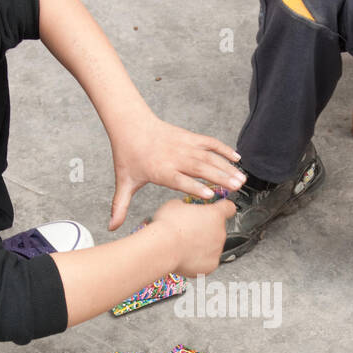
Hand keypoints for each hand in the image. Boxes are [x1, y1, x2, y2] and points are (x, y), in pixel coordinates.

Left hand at [108, 112, 243, 230]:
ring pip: (209, 156)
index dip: (195, 187)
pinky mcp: (189, 137)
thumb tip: (110, 228)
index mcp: (160, 170)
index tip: (209, 196)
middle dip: (220, 178)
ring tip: (242, 179)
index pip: (180, 179)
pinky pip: (210, 142)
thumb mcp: (124, 182)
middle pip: (200, 168)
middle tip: (237, 188)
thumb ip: (120, 206)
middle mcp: (175, 157)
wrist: (130, 124)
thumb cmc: (128, 155)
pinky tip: (237, 158)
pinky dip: (224, 149)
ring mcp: (184, 145)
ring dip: (227, 167)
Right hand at [149, 197, 235, 277]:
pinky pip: (207, 261)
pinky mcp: (211, 265)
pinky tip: (186, 255)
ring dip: (202, 244)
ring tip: (185, 244)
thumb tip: (184, 209)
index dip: (223, 208)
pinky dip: (199, 260)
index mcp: (215, 214)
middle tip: (190, 230)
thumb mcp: (175, 205)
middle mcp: (220, 232)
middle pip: (218, 229)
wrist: (163, 248)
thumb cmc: (167, 227)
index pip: (229, 208)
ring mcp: (217, 250)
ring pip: (212, 246)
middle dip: (206, 229)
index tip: (220, 210)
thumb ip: (186, 206)